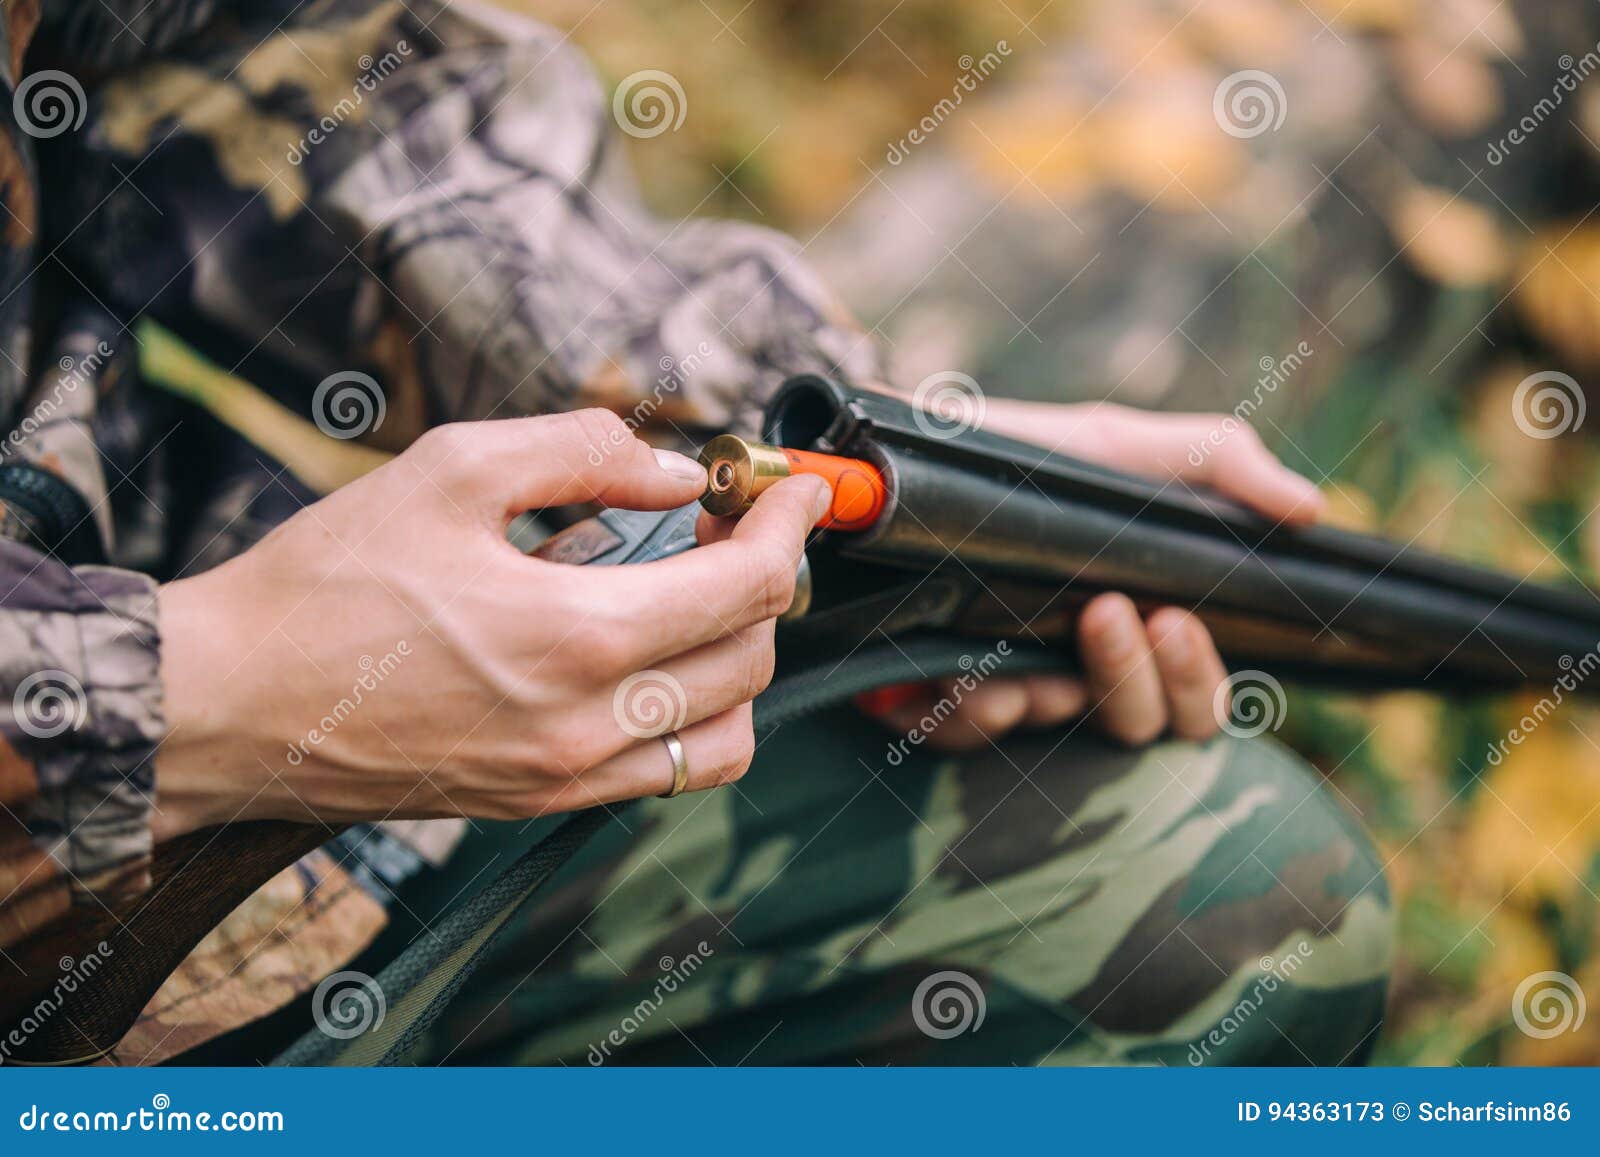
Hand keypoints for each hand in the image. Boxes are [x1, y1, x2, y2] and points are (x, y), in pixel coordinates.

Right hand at [154, 410, 829, 838]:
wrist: (228, 704)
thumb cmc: (322, 587)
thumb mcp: (449, 470)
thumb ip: (582, 453)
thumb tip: (675, 471)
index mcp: (578, 635)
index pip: (751, 589)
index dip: (792, 527)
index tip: (797, 491)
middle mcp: (586, 724)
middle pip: (753, 658)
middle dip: (766, 585)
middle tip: (728, 532)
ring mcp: (564, 779)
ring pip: (725, 737)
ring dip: (738, 664)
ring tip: (695, 605)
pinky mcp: (536, 807)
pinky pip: (662, 777)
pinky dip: (690, 722)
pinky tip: (644, 666)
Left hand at [856, 397, 1324, 749]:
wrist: (915, 457)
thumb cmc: (1033, 460)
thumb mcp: (1124, 447)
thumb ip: (1219, 465)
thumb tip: (1313, 511)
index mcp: (1142, 634)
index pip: (1198, 701)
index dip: (1198, 679)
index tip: (1177, 620)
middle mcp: (1085, 677)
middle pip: (1141, 729)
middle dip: (1133, 679)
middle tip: (1107, 611)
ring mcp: (1017, 694)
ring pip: (1058, 742)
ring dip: (1054, 693)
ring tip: (1032, 642)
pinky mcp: (944, 703)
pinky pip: (970, 739)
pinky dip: (977, 711)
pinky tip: (970, 673)